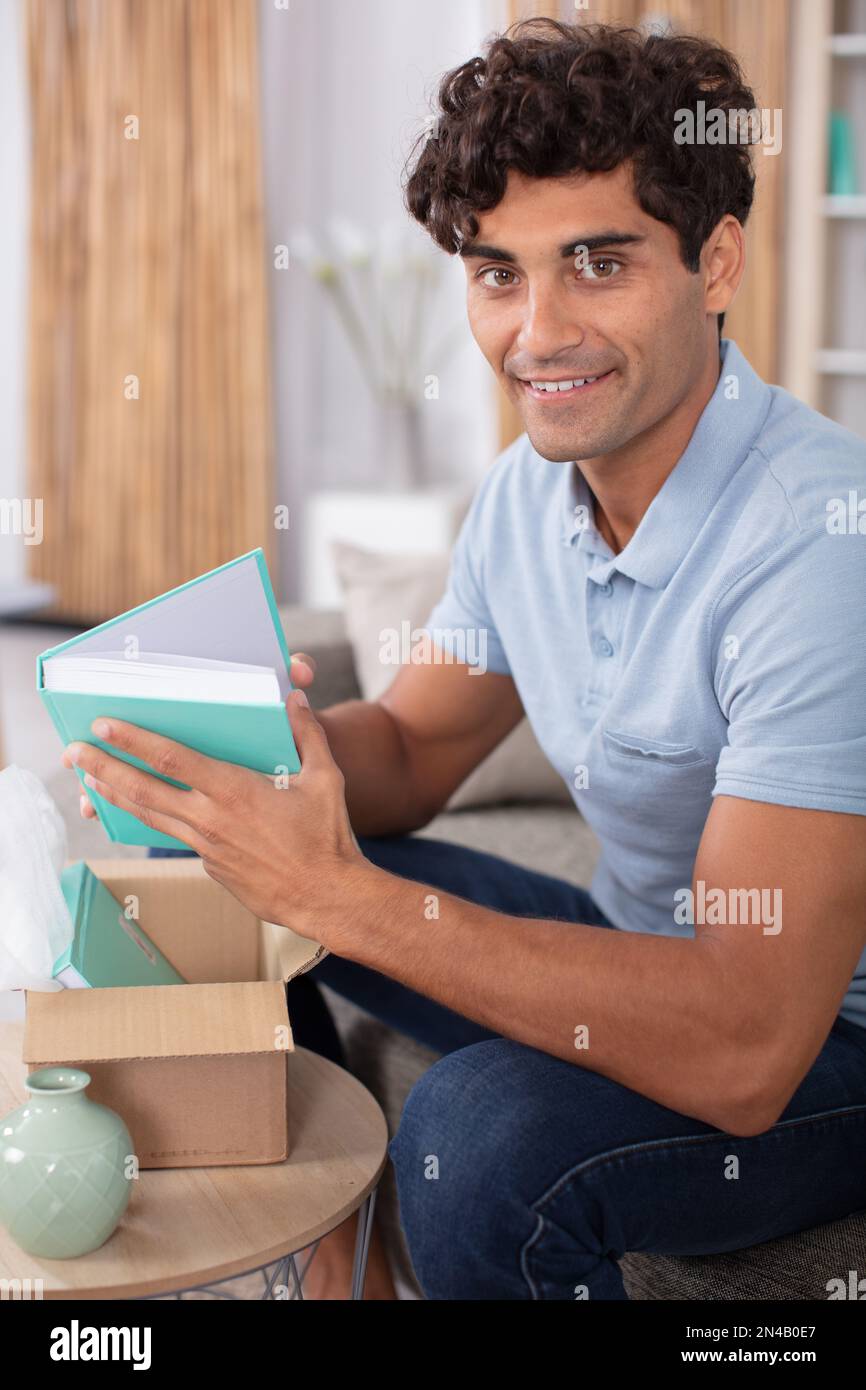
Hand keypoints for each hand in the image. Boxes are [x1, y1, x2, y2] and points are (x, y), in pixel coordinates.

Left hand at [60, 675, 365, 940]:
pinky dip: (151, 820)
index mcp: (234, 791)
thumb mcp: (325, 778)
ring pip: (150, 816)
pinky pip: (174, 835)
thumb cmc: (327, 837)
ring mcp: (206, 846)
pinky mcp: (210, 866)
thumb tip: (295, 699)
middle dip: (103, 767)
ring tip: (89, 779)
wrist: (326, 896)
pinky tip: (140, 810)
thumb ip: (308, 734)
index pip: (171, 760)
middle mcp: (210, 819)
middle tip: (73, 752)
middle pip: (143, 790)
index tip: (104, 725)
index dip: (134, 740)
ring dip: (115, 795)